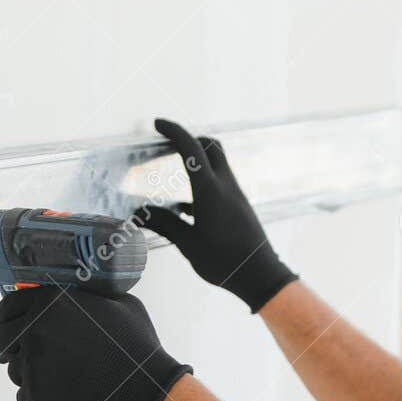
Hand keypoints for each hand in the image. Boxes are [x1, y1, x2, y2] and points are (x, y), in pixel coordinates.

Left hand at [0, 287, 191, 400]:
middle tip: (28, 354)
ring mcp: (34, 362)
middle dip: (12, 347)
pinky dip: (37, 399)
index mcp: (52, 301)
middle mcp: (37, 328)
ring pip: (13, 370)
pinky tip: (59, 394)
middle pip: (2, 339)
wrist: (145, 394)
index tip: (8, 324)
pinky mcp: (37, 393)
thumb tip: (76, 296)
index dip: (6, 316)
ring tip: (56, 376)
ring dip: (28, 374)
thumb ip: (87, 296)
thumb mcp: (119, 305)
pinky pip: (24, 397)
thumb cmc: (137, 351)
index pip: (7, 306)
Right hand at [133, 118, 297, 312]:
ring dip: (196, 161)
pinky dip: (202, 183)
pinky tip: (185, 208)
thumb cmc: (224, 263)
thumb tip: (141, 213)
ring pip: (217, 164)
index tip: (158, 124)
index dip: (174, 132)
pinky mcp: (239, 206)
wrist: (260, 276)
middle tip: (167, 144)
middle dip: (189, 138)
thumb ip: (165, 224)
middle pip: (210, 146)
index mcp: (210, 192)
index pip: (192, 149)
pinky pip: (219, 184)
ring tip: (172, 175)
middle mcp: (226, 187)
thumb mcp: (188, 245)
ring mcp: (235, 195)